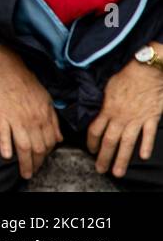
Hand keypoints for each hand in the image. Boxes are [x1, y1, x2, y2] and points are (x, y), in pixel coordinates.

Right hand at [0, 43, 62, 178]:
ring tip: (24, 173)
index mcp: (45, 117)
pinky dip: (6, 146)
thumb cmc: (27, 82)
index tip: (42, 160)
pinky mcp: (2, 117)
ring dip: (25, 163)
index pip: (49, 143)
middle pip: (38, 149)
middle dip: (37, 164)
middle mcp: (33, 121)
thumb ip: (53, 121)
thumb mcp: (47, 100)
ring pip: (24, 147)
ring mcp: (17, 120)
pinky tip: (6, 156)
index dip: (47, 155)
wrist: (8, 69)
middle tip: (33, 172)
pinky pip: (4, 135)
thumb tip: (59, 138)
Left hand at [86, 52, 162, 177]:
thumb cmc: (124, 75)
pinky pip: (148, 135)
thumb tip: (93, 110)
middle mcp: (120, 117)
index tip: (90, 150)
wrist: (145, 69)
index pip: (94, 130)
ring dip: (121, 159)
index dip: (91, 142)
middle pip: (109, 141)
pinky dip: (146, 146)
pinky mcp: (151, 118)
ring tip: (117, 172)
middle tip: (100, 169)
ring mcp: (136, 119)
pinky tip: (143, 156)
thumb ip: (101, 102)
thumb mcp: (106, 87)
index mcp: (107, 109)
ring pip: (127, 143)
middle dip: (103, 157)